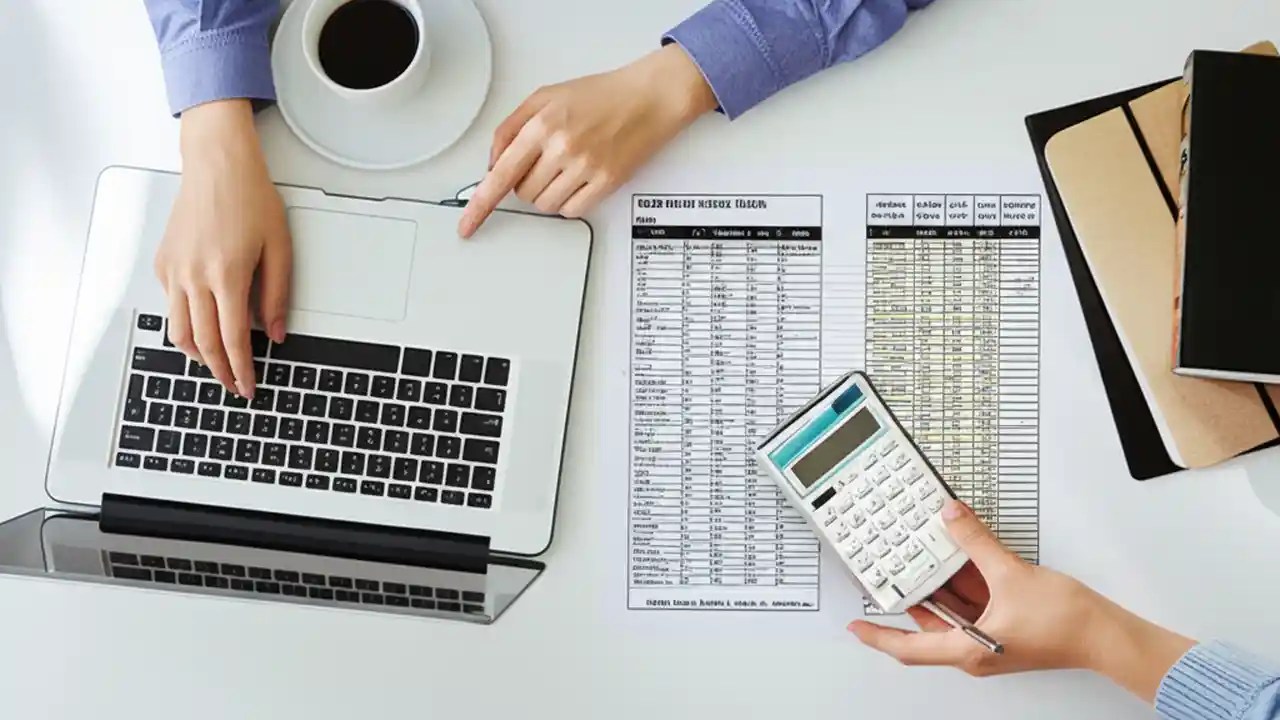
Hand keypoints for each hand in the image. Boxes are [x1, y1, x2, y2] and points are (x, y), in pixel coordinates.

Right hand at [155, 99, 291, 398]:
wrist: (217, 165)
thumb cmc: (250, 198)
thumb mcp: (280, 247)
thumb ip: (277, 295)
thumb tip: (276, 333)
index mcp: (227, 275)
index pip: (234, 340)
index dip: (242, 369)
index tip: (249, 386)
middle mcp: (194, 276)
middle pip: (203, 343)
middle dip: (220, 371)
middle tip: (234, 385)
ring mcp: (174, 270)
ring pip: (178, 331)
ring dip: (198, 355)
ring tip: (218, 364)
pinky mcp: (163, 263)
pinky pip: (171, 306)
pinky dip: (186, 323)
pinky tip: (204, 324)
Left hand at [457, 43, 716, 236]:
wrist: (648, 98)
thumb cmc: (599, 95)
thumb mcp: (545, 96)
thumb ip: (511, 127)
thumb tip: (492, 163)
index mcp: (542, 124)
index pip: (500, 173)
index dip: (480, 204)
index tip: (467, 225)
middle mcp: (561, 147)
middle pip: (523, 193)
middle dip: (526, 183)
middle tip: (545, 163)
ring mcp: (585, 167)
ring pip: (545, 205)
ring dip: (546, 194)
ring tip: (564, 169)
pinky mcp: (606, 182)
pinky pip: (571, 210)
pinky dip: (568, 202)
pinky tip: (578, 181)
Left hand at [849, 500, 1194, 702]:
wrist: (1106, 635)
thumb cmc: (1067, 624)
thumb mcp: (1010, 573)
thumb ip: (976, 541)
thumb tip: (952, 517)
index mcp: (968, 650)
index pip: (908, 647)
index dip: (878, 637)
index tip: (856, 627)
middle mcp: (976, 651)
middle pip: (928, 628)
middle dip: (909, 601)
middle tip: (886, 578)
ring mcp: (992, 642)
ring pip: (952, 616)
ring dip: (940, 590)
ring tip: (921, 559)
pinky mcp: (1007, 631)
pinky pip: (975, 609)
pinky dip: (964, 588)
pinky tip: (962, 562)